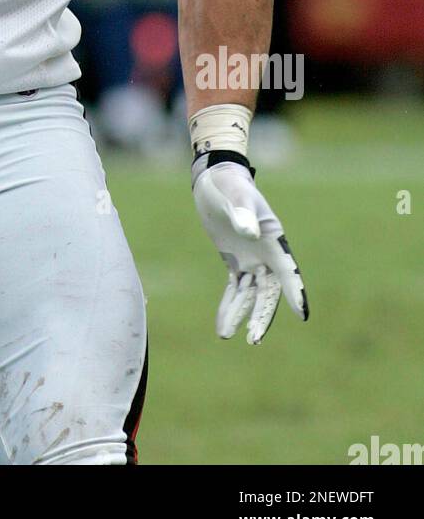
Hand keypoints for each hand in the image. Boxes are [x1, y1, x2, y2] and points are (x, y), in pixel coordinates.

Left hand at [192, 155, 307, 343]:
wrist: (215, 180)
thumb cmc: (230, 185)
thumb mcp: (236, 197)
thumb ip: (243, 213)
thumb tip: (251, 234)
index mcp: (273, 238)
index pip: (287, 269)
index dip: (294, 292)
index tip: (302, 314)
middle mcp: (266, 253)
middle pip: (269, 291)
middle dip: (262, 315)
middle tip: (253, 338)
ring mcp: (251, 259)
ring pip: (251, 295)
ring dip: (242, 314)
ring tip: (228, 335)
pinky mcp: (235, 261)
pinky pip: (236, 289)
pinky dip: (230, 306)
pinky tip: (223, 326)